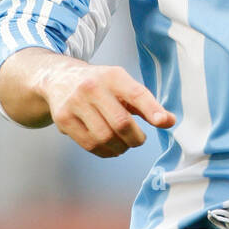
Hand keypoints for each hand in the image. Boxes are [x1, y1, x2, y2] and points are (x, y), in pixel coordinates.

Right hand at [43, 59, 174, 157]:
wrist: (59, 78)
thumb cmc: (99, 85)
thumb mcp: (122, 85)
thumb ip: (146, 103)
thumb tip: (169, 121)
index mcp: (112, 76)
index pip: (136, 93)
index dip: (152, 109)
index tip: (164, 121)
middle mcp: (92, 87)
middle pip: (121, 123)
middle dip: (136, 138)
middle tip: (139, 140)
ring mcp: (75, 103)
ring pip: (105, 137)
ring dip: (120, 147)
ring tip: (124, 144)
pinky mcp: (63, 119)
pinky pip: (90, 144)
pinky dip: (105, 151)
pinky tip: (110, 147)